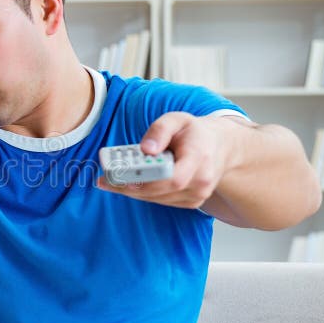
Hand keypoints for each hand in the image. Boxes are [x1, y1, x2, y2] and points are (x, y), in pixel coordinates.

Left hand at [96, 112, 233, 209]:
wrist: (219, 146)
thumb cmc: (194, 132)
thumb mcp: (177, 119)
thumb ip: (160, 130)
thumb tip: (146, 149)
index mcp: (200, 158)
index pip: (174, 178)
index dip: (148, 181)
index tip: (124, 177)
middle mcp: (201, 181)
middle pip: (161, 191)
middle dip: (130, 186)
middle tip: (104, 179)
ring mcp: (198, 195)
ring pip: (158, 198)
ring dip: (132, 191)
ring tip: (108, 181)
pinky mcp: (191, 202)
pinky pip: (162, 200)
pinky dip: (143, 193)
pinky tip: (126, 185)